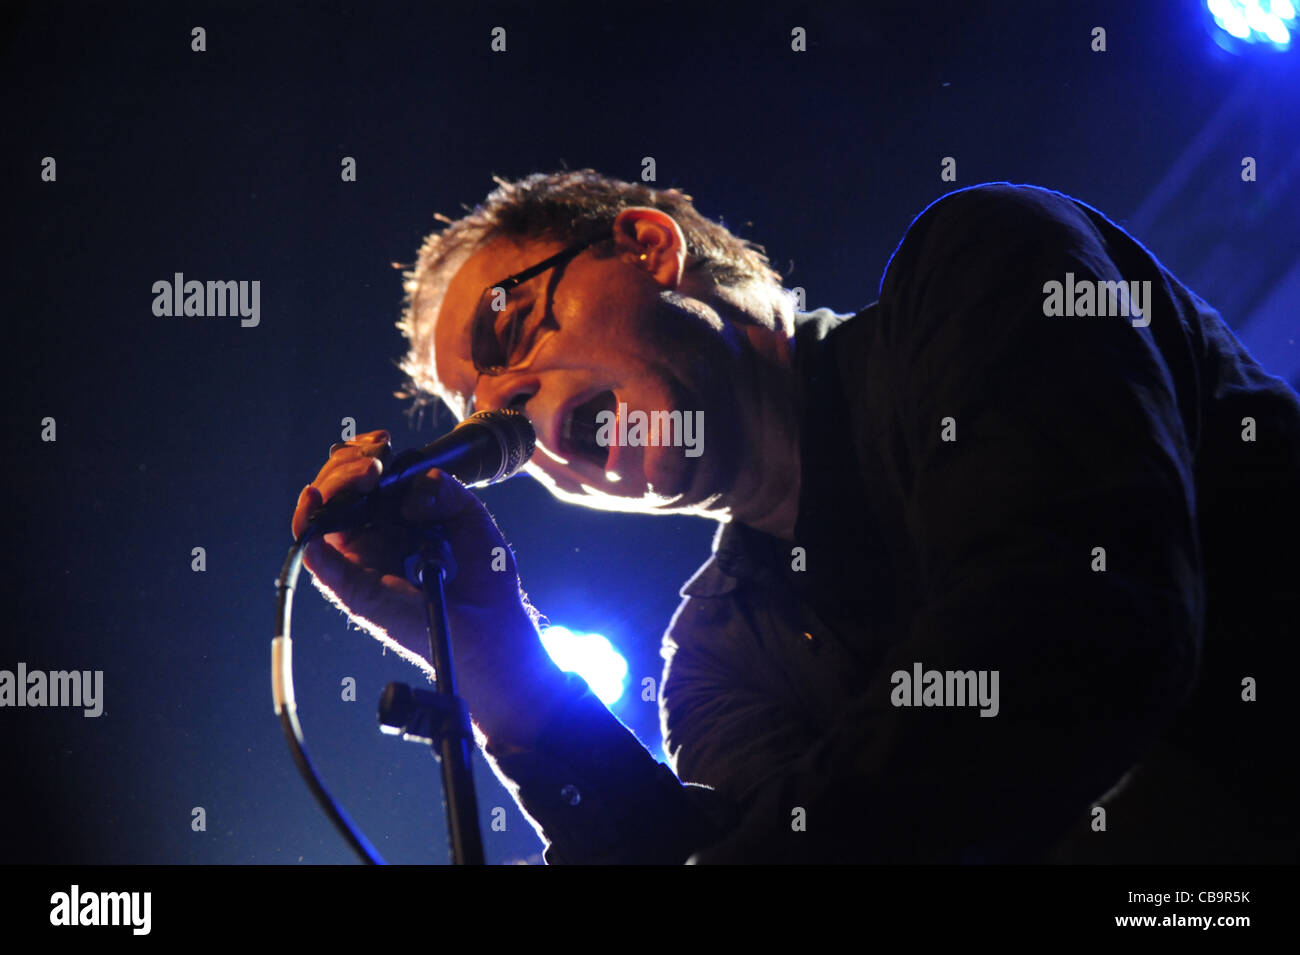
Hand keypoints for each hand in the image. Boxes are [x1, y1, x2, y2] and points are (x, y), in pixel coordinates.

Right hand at [290, 429, 567, 746]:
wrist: (494, 629)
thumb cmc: (485, 578)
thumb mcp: (471, 517)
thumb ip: (444, 490)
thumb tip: (413, 488)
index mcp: (397, 521)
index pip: (361, 480)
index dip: (362, 455)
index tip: (382, 442)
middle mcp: (373, 540)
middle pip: (335, 493)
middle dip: (346, 465)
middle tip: (373, 461)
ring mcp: (360, 564)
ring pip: (320, 518)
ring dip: (331, 485)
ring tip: (364, 474)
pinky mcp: (356, 591)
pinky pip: (319, 561)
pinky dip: (310, 531)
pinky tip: (321, 506)